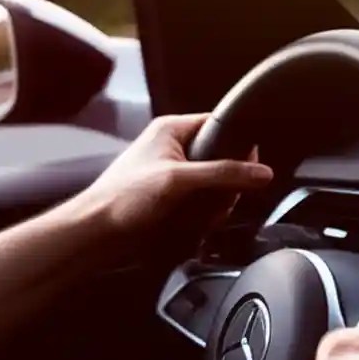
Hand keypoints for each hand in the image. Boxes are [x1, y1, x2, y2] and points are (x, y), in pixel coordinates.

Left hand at [67, 113, 272, 234]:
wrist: (96, 234)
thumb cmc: (124, 198)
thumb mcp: (179, 180)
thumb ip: (223, 173)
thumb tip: (262, 172)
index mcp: (172, 130)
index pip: (218, 124)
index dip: (237, 145)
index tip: (248, 167)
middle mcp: (174, 149)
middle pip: (222, 160)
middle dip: (224, 185)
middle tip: (215, 200)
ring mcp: (174, 176)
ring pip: (215, 186)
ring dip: (214, 204)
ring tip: (198, 216)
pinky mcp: (172, 200)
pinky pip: (203, 204)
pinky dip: (203, 216)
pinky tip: (194, 225)